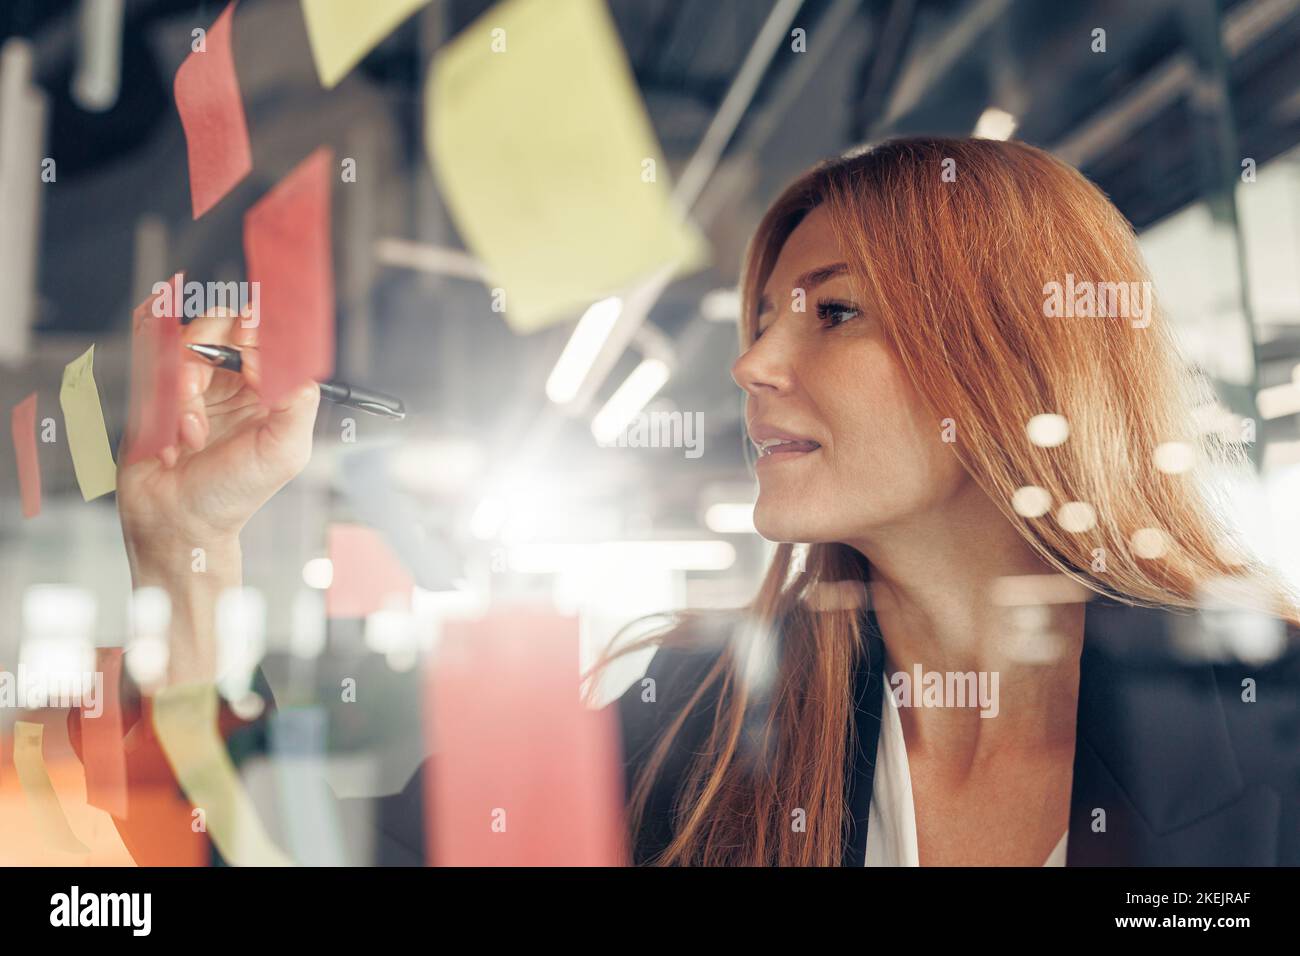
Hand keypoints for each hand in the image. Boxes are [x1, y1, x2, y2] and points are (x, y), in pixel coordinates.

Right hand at [117, 307, 319, 552]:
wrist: (176, 521)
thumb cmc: (233, 492)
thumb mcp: (284, 451)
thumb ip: (298, 401)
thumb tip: (294, 358)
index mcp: (268, 385)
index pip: (264, 330)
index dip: (253, 329)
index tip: (246, 349)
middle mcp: (230, 377)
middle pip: (217, 323)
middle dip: (205, 354)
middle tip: (202, 400)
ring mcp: (190, 379)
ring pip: (179, 341)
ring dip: (181, 387)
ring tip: (190, 434)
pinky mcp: (152, 387)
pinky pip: (147, 356)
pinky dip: (155, 390)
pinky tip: (170, 426)